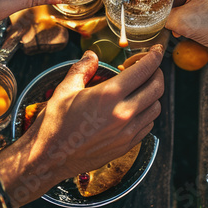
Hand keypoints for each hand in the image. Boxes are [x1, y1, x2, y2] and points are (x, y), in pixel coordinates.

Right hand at [10, 47, 163, 202]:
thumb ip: (82, 69)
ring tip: (141, 88)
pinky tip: (135, 109)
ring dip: (152, 94)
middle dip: (156, 73)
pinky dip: (147, 113)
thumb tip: (92, 56)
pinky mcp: (126, 146)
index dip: (154, 56)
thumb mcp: (65, 90)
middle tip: (149, 68)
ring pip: (155, 108)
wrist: (50, 158)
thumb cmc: (55, 123)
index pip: (144, 70)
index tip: (157, 50)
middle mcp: (123, 113)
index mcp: (108, 95)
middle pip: (156, 88)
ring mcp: (127, 132)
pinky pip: (147, 125)